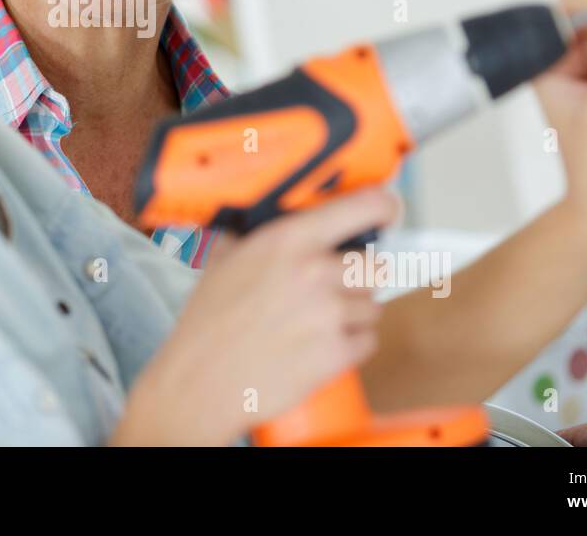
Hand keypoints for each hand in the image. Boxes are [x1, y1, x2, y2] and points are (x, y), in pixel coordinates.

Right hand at [112, 189, 399, 445]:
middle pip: (376, 265)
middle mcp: (315, 271)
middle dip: (359, 276)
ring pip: (372, 306)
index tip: (387, 210)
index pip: (364, 206)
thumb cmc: (208, 323)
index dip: (383, 207)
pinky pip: (368, 341)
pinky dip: (350, 345)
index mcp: (289, 240)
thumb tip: (267, 215)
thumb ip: (256, 232)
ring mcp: (330, 314)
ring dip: (352, 314)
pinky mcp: (337, 353)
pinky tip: (318, 345)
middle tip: (333, 285)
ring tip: (314, 322)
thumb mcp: (224, 257)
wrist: (200, 380)